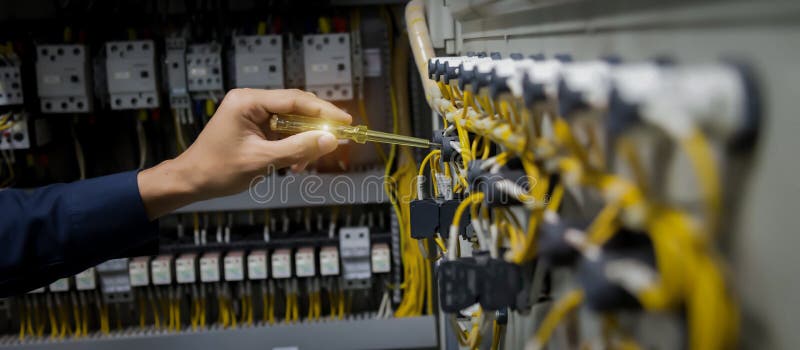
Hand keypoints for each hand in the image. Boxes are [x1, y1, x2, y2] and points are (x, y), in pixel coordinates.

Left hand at [138, 88, 351, 218]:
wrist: (191, 181)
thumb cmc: (218, 170)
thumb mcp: (262, 160)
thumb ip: (298, 148)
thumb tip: (330, 140)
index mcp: (247, 101)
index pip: (295, 100)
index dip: (323, 110)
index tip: (345, 121)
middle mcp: (250, 101)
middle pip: (296, 108)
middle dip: (315, 127)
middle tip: (336, 141)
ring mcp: (252, 112)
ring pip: (291, 121)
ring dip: (303, 141)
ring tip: (305, 162)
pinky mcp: (254, 125)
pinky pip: (282, 131)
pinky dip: (292, 146)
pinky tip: (294, 163)